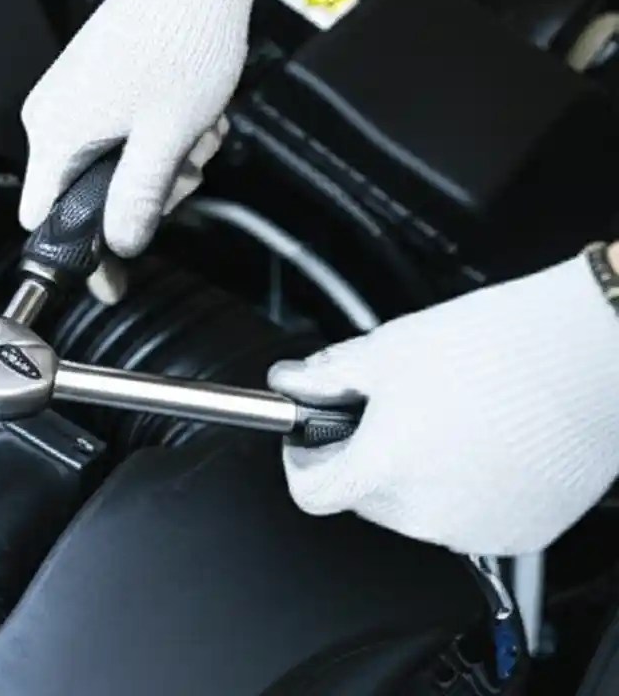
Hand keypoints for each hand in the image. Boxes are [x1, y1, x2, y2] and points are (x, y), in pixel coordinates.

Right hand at [19, 0, 258, 258]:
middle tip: (185, 173)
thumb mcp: (167, 139)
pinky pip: (119, 132)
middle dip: (142, 195)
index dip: (80, 252)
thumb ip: (137, 201)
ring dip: (160, 163)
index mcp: (55, 133)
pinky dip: (157, 135)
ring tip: (195, 133)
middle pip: (85, 195)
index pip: (41, 221)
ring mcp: (71, 95)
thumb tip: (121, 246)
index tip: (110, 276)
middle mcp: (52, 114)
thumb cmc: (181, 41)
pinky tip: (188, 117)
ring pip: (110, 164)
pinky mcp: (93, 81)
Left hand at [269, 254, 618, 555]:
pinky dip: (463, 487)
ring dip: (414, 471)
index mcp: (385, 470)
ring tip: (446, 418)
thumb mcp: (387, 351)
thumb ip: (326, 377)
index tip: (311, 437)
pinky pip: (468, 517)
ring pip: (415, 509)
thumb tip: (292, 383)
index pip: (311, 494)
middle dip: (363, 455)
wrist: (590, 354)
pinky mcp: (520, 534)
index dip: (301, 460)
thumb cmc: (498, 348)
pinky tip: (484, 442)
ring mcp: (476, 528)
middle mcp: (427, 513)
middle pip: (363, 497)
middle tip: (390, 409)